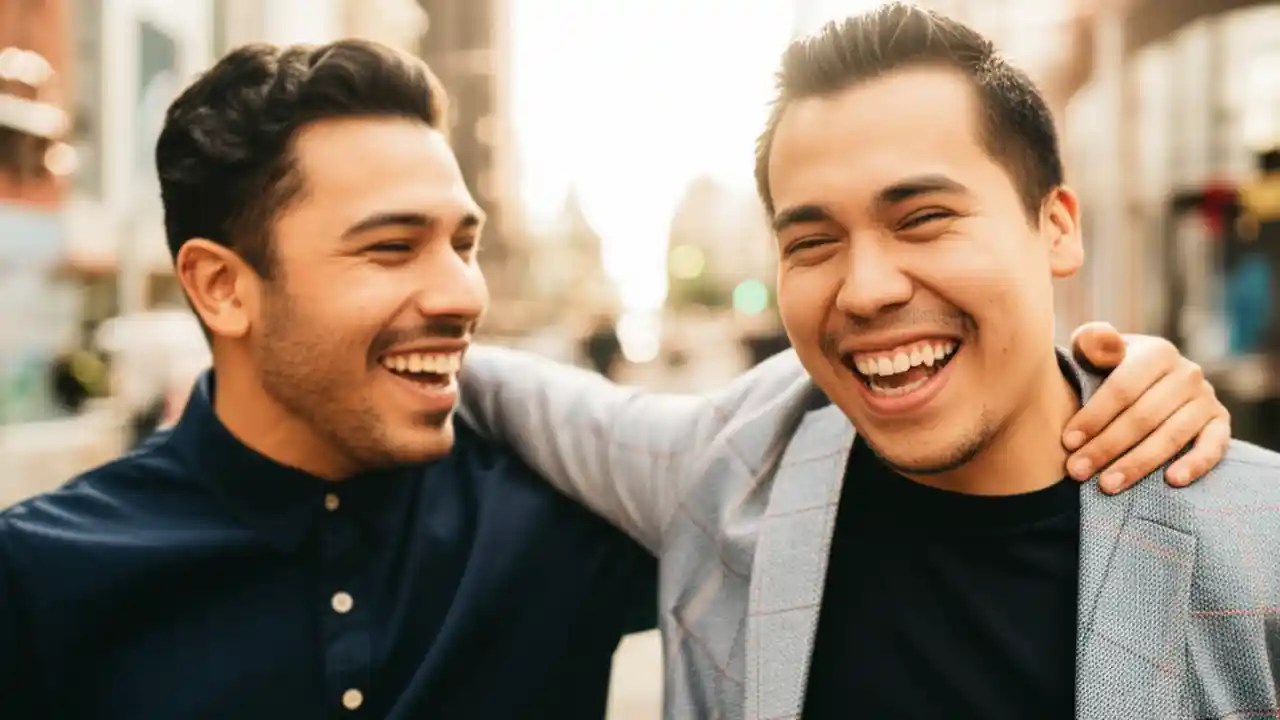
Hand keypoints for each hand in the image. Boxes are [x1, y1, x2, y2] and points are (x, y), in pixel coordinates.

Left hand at [1061, 322, 1230, 493]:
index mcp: (1156, 352)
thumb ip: (1092, 342)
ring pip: (1172, 436)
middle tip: (1077, 471)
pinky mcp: (1220, 423)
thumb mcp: (1096, 350)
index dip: (1094, 416)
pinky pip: (1214, 446)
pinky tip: (1172, 482)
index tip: (1067, 442)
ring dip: (1138, 464)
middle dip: (1106, 447)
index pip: (1122, 388)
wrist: (1146, 381)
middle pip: (1143, 417)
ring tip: (1107, 485)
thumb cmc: (1109, 369)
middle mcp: (1187, 373)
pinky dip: (1196, 464)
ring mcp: (1206, 399)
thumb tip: (1101, 342)